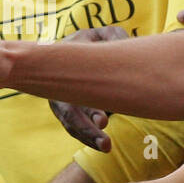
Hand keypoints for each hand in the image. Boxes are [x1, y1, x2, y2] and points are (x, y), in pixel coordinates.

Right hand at [48, 25, 128, 151]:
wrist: (72, 51)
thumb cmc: (90, 43)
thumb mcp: (101, 35)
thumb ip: (114, 37)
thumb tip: (126, 48)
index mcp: (63, 67)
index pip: (71, 89)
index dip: (87, 108)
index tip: (104, 120)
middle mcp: (58, 87)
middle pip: (69, 115)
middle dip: (86, 130)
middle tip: (105, 143)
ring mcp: (61, 101)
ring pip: (71, 124)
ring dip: (87, 137)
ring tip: (105, 147)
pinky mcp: (68, 111)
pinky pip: (74, 127)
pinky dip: (87, 136)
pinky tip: (102, 144)